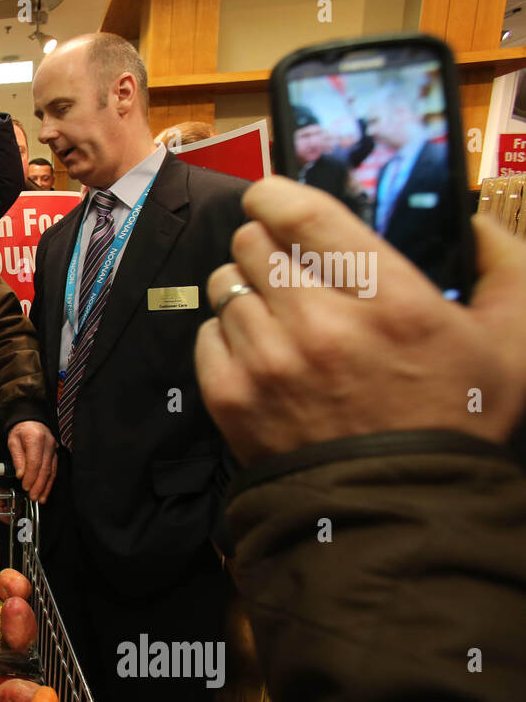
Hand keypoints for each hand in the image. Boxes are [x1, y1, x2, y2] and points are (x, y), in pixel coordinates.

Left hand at [6, 421, 55, 502]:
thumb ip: (17, 457)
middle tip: (33, 496)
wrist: (31, 422)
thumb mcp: (13, 441)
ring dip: (46, 486)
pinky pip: (54, 469)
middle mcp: (48, 444)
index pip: (35, 461)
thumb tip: (20, 474)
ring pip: (51, 471)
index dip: (31, 476)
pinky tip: (46, 490)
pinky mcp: (55, 454)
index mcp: (36, 438)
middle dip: (39, 485)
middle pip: (45, 468)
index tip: (25, 486)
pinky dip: (50, 481)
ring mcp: (54, 449)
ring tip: (40, 497)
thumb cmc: (21, 430)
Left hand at [195, 176, 525, 464]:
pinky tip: (259, 351)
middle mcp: (318, 322)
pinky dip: (227, 335)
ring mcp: (267, 360)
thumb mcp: (511, 344)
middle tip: (283, 264)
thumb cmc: (451, 420)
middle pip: (252, 244)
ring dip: (246, 290)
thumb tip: (478, 222)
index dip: (275, 194)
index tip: (270, 196)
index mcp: (386, 297)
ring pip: (225, 286)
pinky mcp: (230, 396)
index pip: (303, 213)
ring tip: (276, 313)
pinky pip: (207, 334)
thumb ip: (506, 268)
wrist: (395, 507)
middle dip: (264, 244)